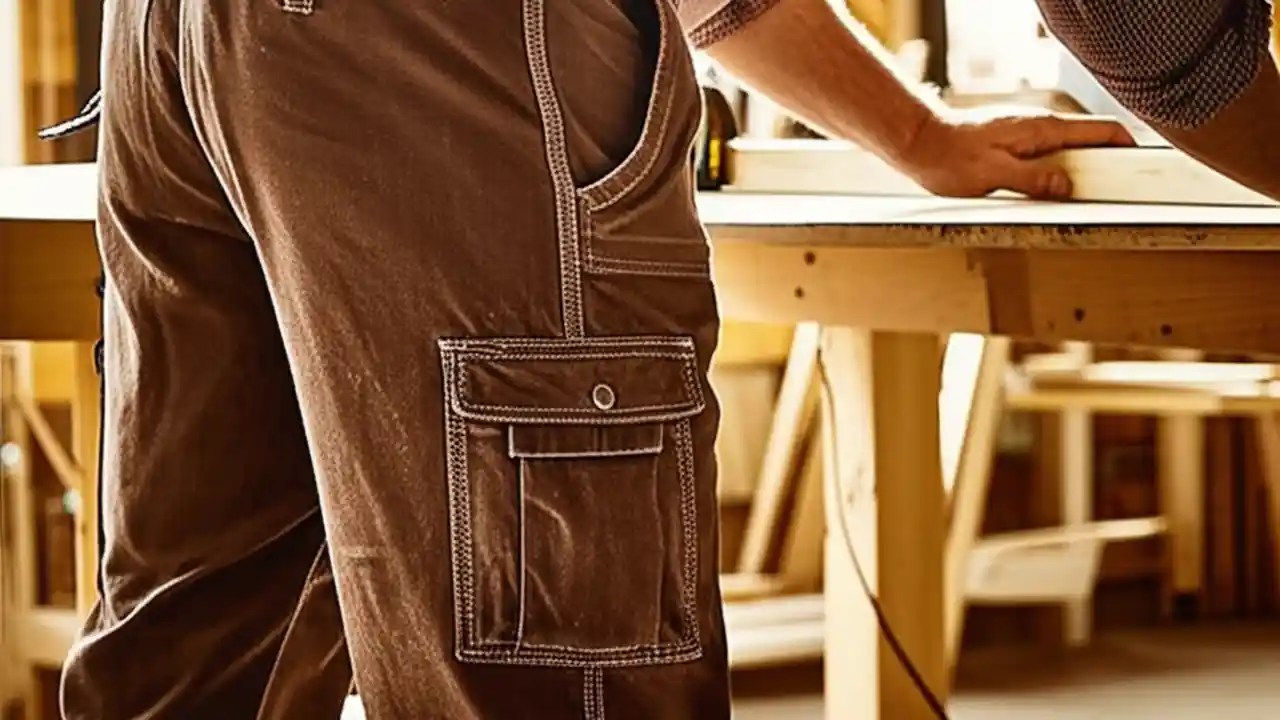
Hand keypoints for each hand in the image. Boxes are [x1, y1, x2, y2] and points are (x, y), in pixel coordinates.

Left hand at [899, 112, 1136, 199]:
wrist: (921, 145)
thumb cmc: (950, 158)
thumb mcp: (993, 174)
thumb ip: (1033, 179)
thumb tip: (1068, 186)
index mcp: (1044, 129)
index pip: (1103, 130)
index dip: (1130, 148)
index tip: (1146, 170)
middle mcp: (1041, 130)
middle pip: (1092, 146)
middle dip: (1109, 169)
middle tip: (1120, 198)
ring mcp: (1030, 139)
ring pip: (1071, 157)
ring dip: (1083, 178)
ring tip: (1091, 205)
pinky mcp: (1017, 150)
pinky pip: (1050, 164)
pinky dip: (1060, 180)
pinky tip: (1057, 200)